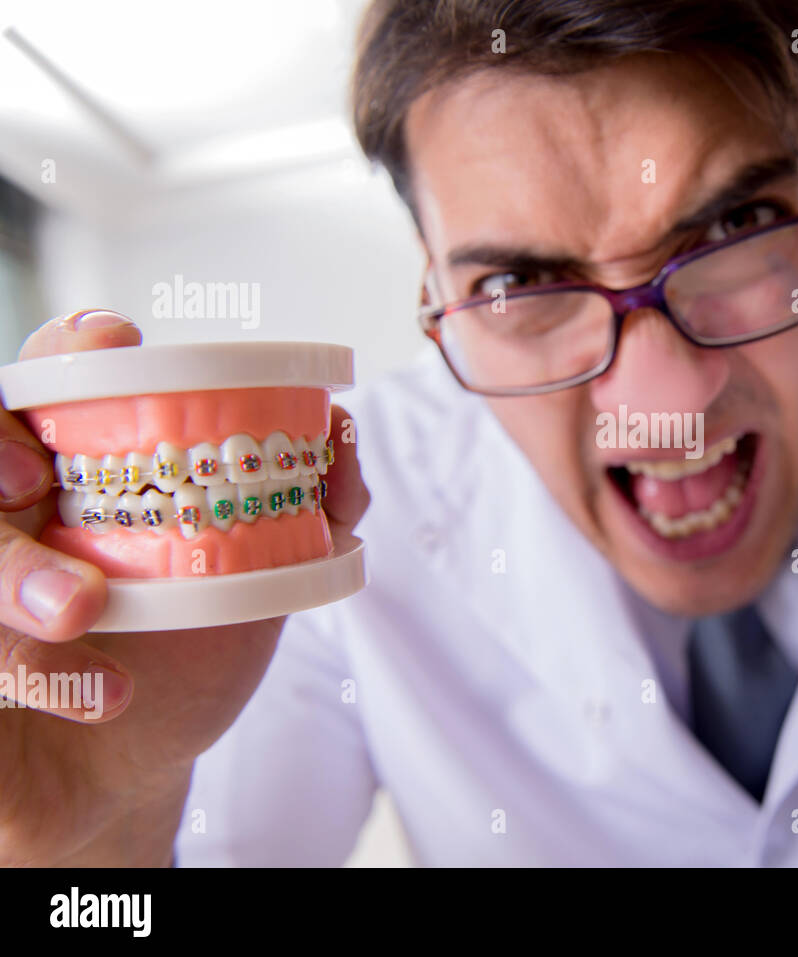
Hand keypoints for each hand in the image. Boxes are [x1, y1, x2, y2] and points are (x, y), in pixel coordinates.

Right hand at [0, 311, 369, 864]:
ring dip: (9, 569)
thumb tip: (338, 428)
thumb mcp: (262, 582)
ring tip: (79, 612)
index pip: (58, 378)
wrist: (127, 770)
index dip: (71, 346)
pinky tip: (101, 694)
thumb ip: (311, 510)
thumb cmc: (186, 657)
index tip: (113, 344)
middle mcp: (11, 511)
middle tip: (34, 484)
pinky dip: (31, 667)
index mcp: (80, 473)